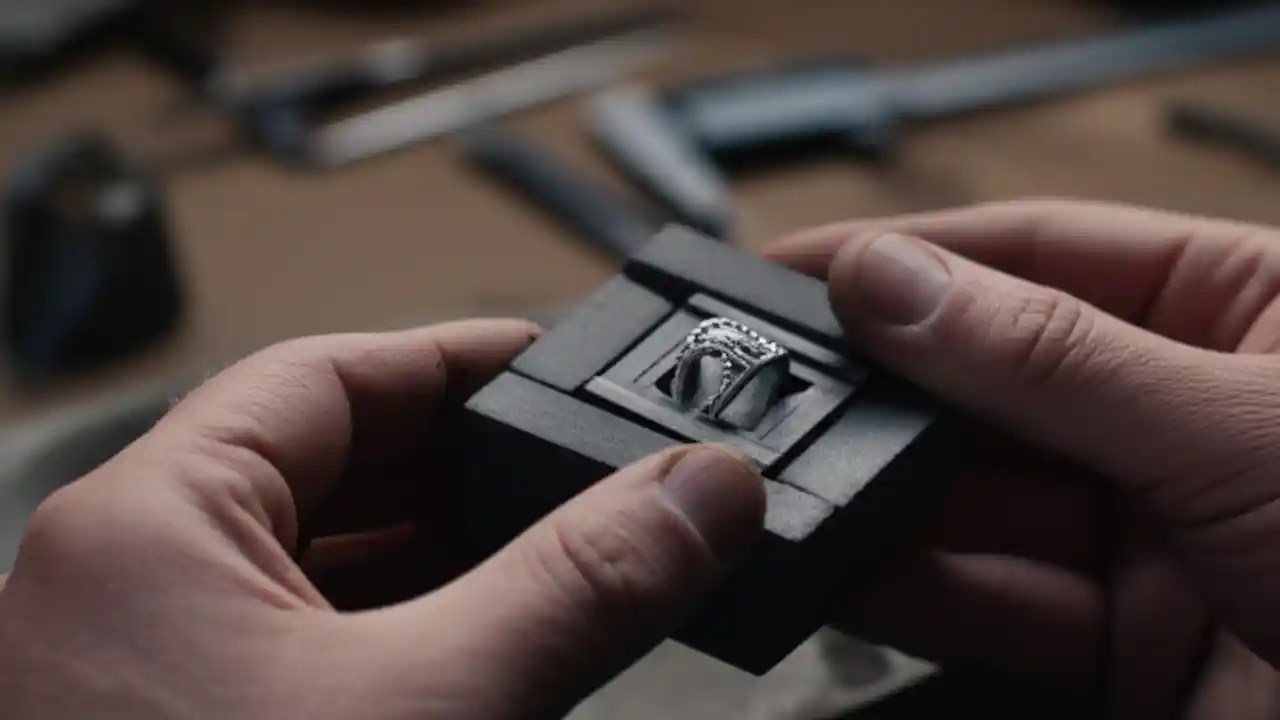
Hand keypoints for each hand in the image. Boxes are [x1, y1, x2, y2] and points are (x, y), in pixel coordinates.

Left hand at [0, 320, 764, 718]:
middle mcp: (129, 586)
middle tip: (581, 462)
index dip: (454, 361)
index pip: (326, 378)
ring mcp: (148, 671)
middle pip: (326, 466)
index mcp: (146, 527)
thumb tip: (696, 496)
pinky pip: (305, 648)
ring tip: (558, 548)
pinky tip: (482, 647)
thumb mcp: (435, 706)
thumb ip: (581, 584)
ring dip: (441, 554)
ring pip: (320, 565)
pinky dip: (400, 633)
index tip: (552, 364)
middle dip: (466, 466)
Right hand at [767, 200, 1279, 717]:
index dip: (917, 258)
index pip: (1046, 256)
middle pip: (997, 383)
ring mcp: (1157, 538)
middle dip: (891, 390)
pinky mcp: (1128, 647)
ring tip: (799, 479)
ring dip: (890, 495)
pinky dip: (915, 590)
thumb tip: (896, 284)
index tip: (804, 268)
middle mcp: (1191, 420)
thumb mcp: (1238, 430)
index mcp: (1252, 314)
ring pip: (984, 501)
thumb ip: (1050, 357)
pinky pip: (996, 602)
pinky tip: (851, 565)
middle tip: (782, 386)